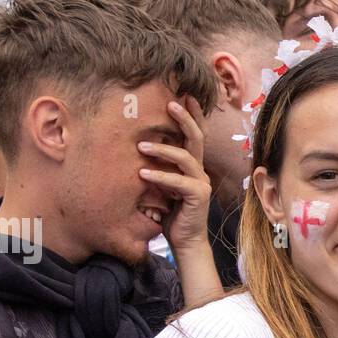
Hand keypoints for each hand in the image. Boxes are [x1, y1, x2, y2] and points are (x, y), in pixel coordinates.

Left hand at [138, 96, 212, 261]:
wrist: (185, 242)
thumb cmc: (170, 215)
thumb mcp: (161, 186)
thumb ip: (157, 169)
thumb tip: (137, 148)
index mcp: (192, 167)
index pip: (195, 135)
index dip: (192, 115)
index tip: (183, 95)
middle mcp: (199, 171)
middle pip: (197, 138)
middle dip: (185, 118)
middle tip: (170, 102)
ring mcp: (201, 183)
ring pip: (186, 157)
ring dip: (162, 149)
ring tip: (141, 146)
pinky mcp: (197, 196)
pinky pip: (178, 181)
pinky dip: (160, 176)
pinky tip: (142, 173)